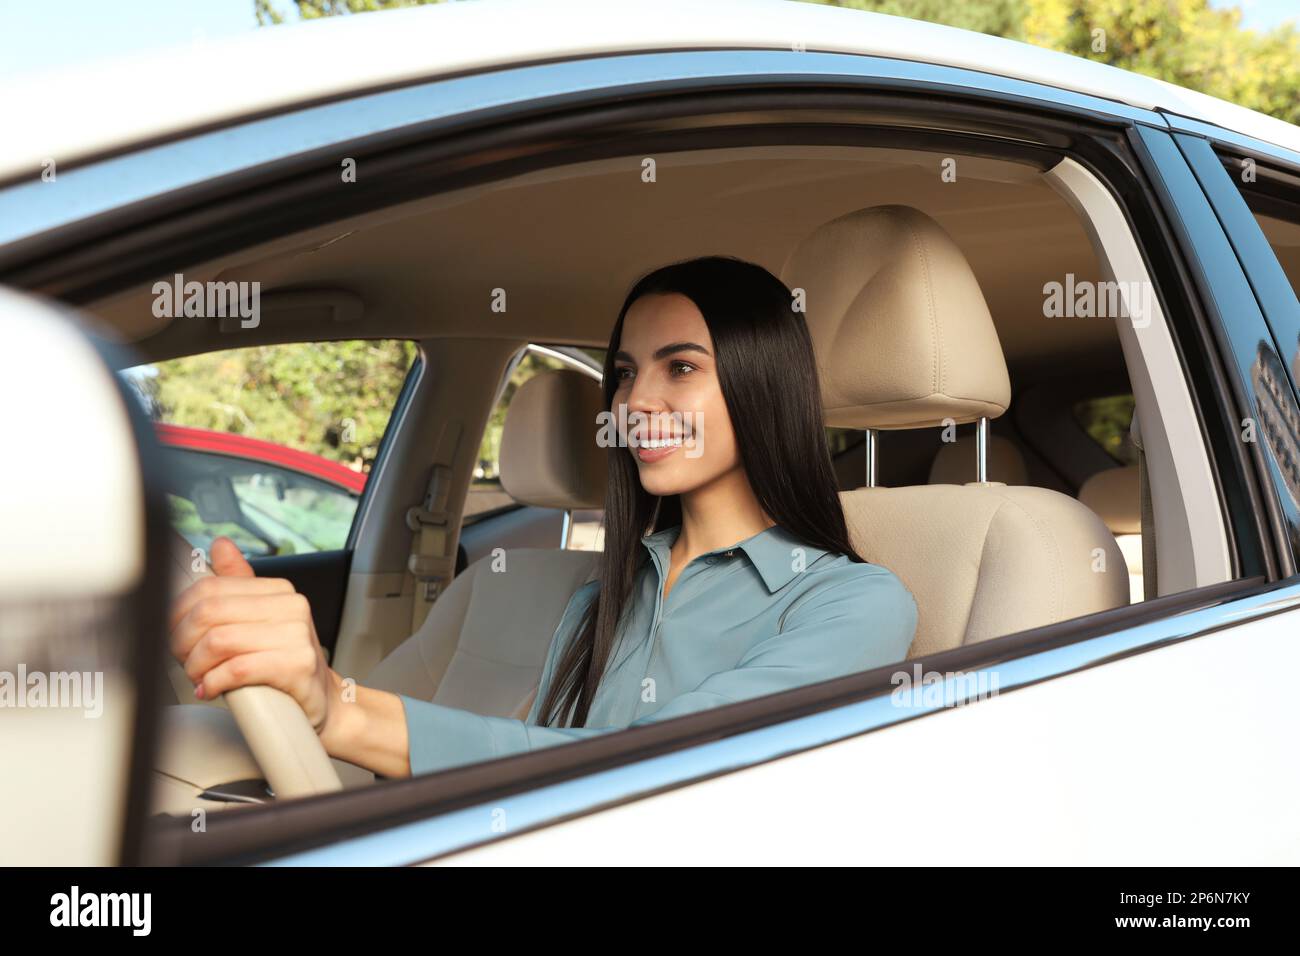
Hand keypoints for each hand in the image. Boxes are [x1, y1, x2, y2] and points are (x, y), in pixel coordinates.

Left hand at [169, 537, 341, 736]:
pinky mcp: (297, 665)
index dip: (178, 614)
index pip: (210, 588)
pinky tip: (212, 688)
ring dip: (196, 665)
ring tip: (199, 677)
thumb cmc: (287, 663)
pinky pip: (238, 668)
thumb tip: (220, 546)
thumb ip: (239, 584)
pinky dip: (215, 682)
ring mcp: (297, 635)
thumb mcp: (263, 620)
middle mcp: (291, 606)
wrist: (323, 700)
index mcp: (279, 591)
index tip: (175, 635)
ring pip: (219, 641)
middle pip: (209, 612)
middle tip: (184, 661)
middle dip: (182, 641)